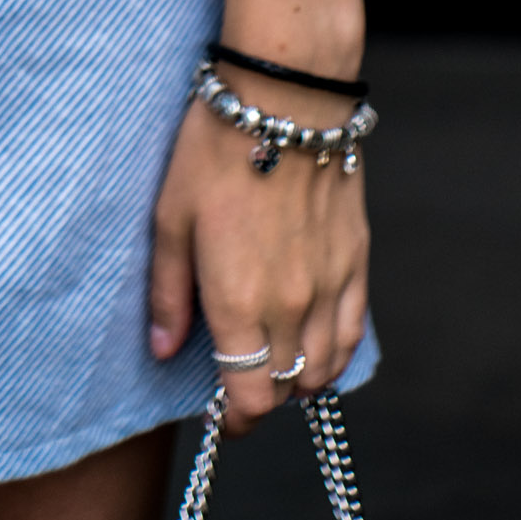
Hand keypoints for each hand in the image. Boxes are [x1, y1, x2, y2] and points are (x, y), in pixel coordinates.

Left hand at [147, 78, 370, 433]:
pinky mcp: (355, 260)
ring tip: (272, 362)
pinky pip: (354, 332)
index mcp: (240, 302)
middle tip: (238, 382)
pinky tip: (317, 344)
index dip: (234, 421)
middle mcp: (292, 306)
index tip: (220, 416)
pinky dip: (337, 351)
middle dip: (260, 398)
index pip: (249, 401)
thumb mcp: (170, 217)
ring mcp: (330, 286)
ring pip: (324, 368)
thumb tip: (164, 350)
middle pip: (284, 389)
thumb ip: (169, 293)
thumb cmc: (215, 150)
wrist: (284, 97)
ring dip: (298, 378)